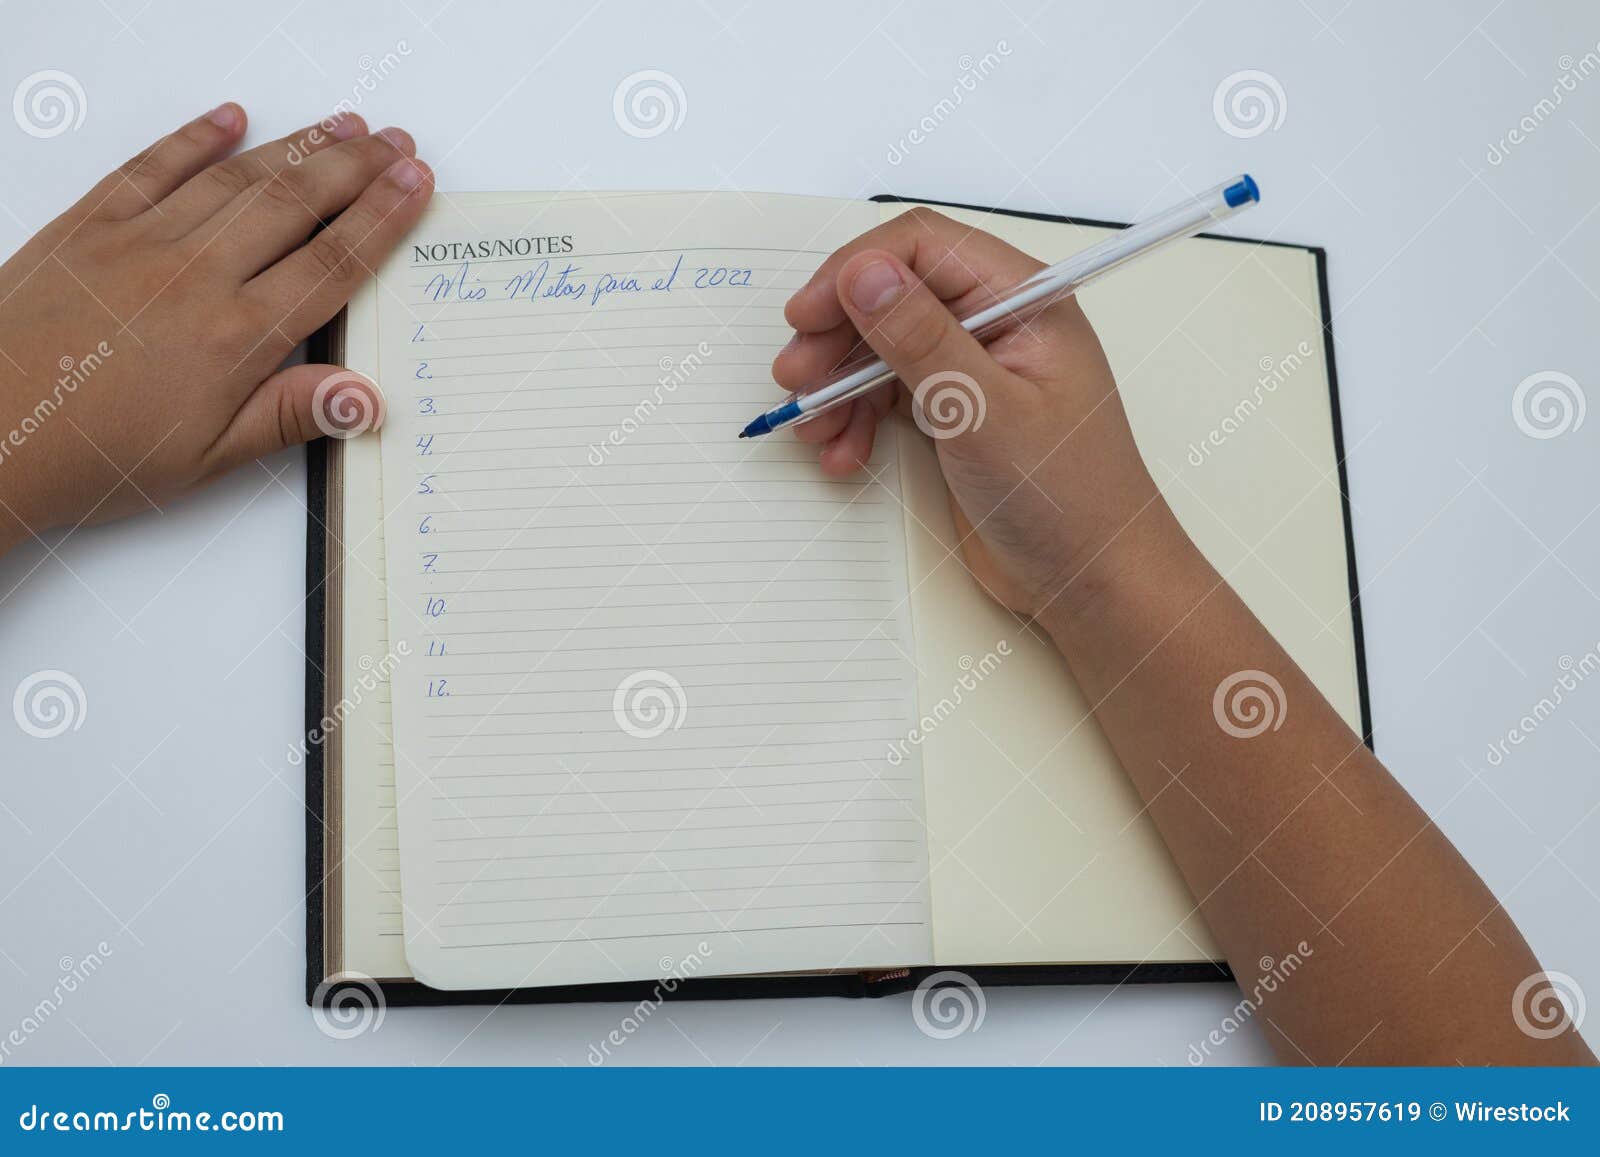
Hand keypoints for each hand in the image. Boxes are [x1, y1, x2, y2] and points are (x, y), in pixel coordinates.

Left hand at [0, 103, 433, 553]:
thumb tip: (366, 400)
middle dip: (357, 168)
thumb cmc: (90, 454)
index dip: (383, 218)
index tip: (416, 184)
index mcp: (235, 336)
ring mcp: (140, 242)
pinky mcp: (88, 227)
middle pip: (296, 205)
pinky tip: (231, 120)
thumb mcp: (205, 458)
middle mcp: (196, 275)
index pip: (332, 262)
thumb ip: (288, 416)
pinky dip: (196, 139)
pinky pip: (152, 166)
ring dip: (298, 146)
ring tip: (343, 125)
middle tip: (398, 141)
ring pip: (237, 177)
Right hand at [773, 207, 1173, 623]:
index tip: (806, 317)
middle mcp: (996, 323)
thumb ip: (920, 338)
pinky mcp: (956, 411)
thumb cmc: (1069, 498)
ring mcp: (974, 368)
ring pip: (881, 347)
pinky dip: (854, 419)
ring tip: (813, 431)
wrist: (1093, 581)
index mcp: (1022, 299)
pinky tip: (842, 453)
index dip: (854, 272)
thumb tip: (864, 272)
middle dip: (836, 336)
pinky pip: (887, 393)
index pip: (921, 247)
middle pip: (891, 295)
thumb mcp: (984, 413)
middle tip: (796, 380)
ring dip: (837, 384)